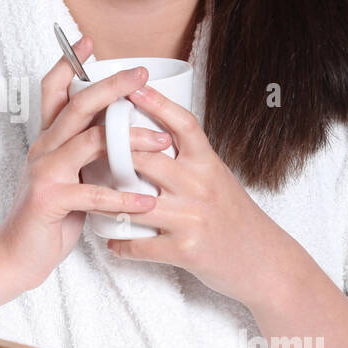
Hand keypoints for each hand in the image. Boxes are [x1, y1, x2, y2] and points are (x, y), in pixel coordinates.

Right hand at [0, 37, 172, 293]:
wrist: (16, 256)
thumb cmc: (49, 217)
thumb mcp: (68, 176)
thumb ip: (86, 154)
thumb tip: (121, 132)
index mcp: (47, 140)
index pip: (53, 91)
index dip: (68, 63)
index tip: (88, 40)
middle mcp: (42, 149)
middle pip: (78, 105)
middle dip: (111, 86)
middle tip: (141, 73)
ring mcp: (44, 172)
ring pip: (91, 142)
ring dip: (131, 140)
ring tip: (163, 141)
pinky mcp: (50, 200)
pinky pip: (93, 193)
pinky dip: (123, 197)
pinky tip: (146, 201)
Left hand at [106, 83, 286, 304]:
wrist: (264, 261)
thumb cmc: (236, 218)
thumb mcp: (218, 179)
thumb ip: (188, 160)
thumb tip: (153, 137)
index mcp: (208, 163)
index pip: (182, 124)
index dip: (156, 103)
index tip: (130, 86)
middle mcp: (200, 186)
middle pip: (146, 160)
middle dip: (112, 154)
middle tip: (83, 148)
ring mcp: (192, 218)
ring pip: (135, 203)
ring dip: (106, 203)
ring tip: (86, 198)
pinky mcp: (185, 250)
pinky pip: (140, 245)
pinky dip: (121, 245)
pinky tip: (110, 242)